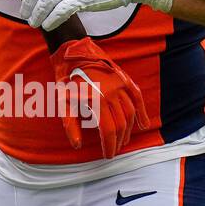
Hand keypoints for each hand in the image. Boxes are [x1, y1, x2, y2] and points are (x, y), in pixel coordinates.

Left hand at [50, 37, 149, 158]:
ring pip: (130, 113)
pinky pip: (137, 97)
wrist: (72, 49)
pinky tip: (142, 125)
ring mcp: (120, 84)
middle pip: (121, 124)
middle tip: (114, 150)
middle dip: (118, 141)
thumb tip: (77, 145)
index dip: (109, 145)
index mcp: (97, 99)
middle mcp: (113, 92)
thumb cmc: (64, 77)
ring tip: (123, 140)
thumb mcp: (61, 100)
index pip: (108, 130)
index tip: (108, 155)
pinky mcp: (124, 78)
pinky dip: (141, 112)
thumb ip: (70, 124)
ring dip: (128, 130)